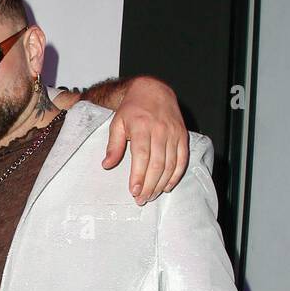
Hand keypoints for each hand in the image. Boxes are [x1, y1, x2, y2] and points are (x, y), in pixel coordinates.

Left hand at [102, 76, 188, 203]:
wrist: (153, 90)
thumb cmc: (132, 109)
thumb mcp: (116, 123)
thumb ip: (113, 145)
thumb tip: (107, 165)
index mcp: (142, 126)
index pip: (142, 155)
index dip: (139, 175)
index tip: (134, 191)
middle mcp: (160, 130)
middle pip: (157, 163)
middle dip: (149, 185)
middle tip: (141, 199)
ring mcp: (173, 133)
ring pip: (170, 164)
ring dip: (161, 184)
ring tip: (151, 196)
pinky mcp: (182, 136)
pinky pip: (182, 159)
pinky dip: (176, 175)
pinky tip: (167, 186)